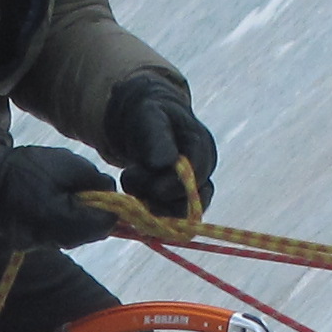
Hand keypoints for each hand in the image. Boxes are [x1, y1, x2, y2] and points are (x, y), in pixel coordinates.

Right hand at [0, 137, 119, 248]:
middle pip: (91, 235)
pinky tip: (51, 205)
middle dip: (94, 215)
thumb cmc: (27, 167)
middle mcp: (50, 239)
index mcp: (60, 218)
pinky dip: (61, 223)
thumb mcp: (69, 163)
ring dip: (78, 220)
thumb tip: (112, 193)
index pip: (103, 224)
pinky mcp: (28, 244)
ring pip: (74, 237)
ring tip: (66, 196)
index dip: (111, 208)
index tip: (104, 192)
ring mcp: (38, 244)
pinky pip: (56, 236)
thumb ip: (96, 180)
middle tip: (84, 191)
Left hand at [103, 74, 217, 219]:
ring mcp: (194, 187)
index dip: (168, 184)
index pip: (195, 174)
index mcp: (202, 146)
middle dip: (154, 195)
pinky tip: (132, 194)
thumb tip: (165, 163)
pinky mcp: (180, 200)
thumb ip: (157, 138)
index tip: (135, 176)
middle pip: (190, 201)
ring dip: (150, 206)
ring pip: (179, 214)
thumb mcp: (148, 116)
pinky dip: (148, 211)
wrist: (140, 118)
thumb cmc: (146, 113)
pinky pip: (170, 218)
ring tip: (129, 180)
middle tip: (128, 176)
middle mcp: (203, 170)